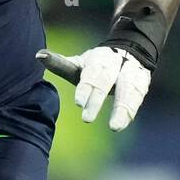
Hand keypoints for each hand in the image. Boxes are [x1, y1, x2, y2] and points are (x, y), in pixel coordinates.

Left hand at [36, 45, 150, 130]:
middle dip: (97, 99)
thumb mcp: (79, 63)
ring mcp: (130, 74)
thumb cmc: (96, 66)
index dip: (85, 88)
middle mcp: (115, 65)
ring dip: (121, 109)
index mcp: (98, 59)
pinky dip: (129, 112)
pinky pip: (136, 99)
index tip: (78, 103)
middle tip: (86, 119)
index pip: (91, 74)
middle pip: (106, 82)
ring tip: (114, 127)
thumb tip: (38, 55)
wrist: (129, 52)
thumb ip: (60, 63)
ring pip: (127, 90)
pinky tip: (121, 125)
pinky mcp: (141, 85)